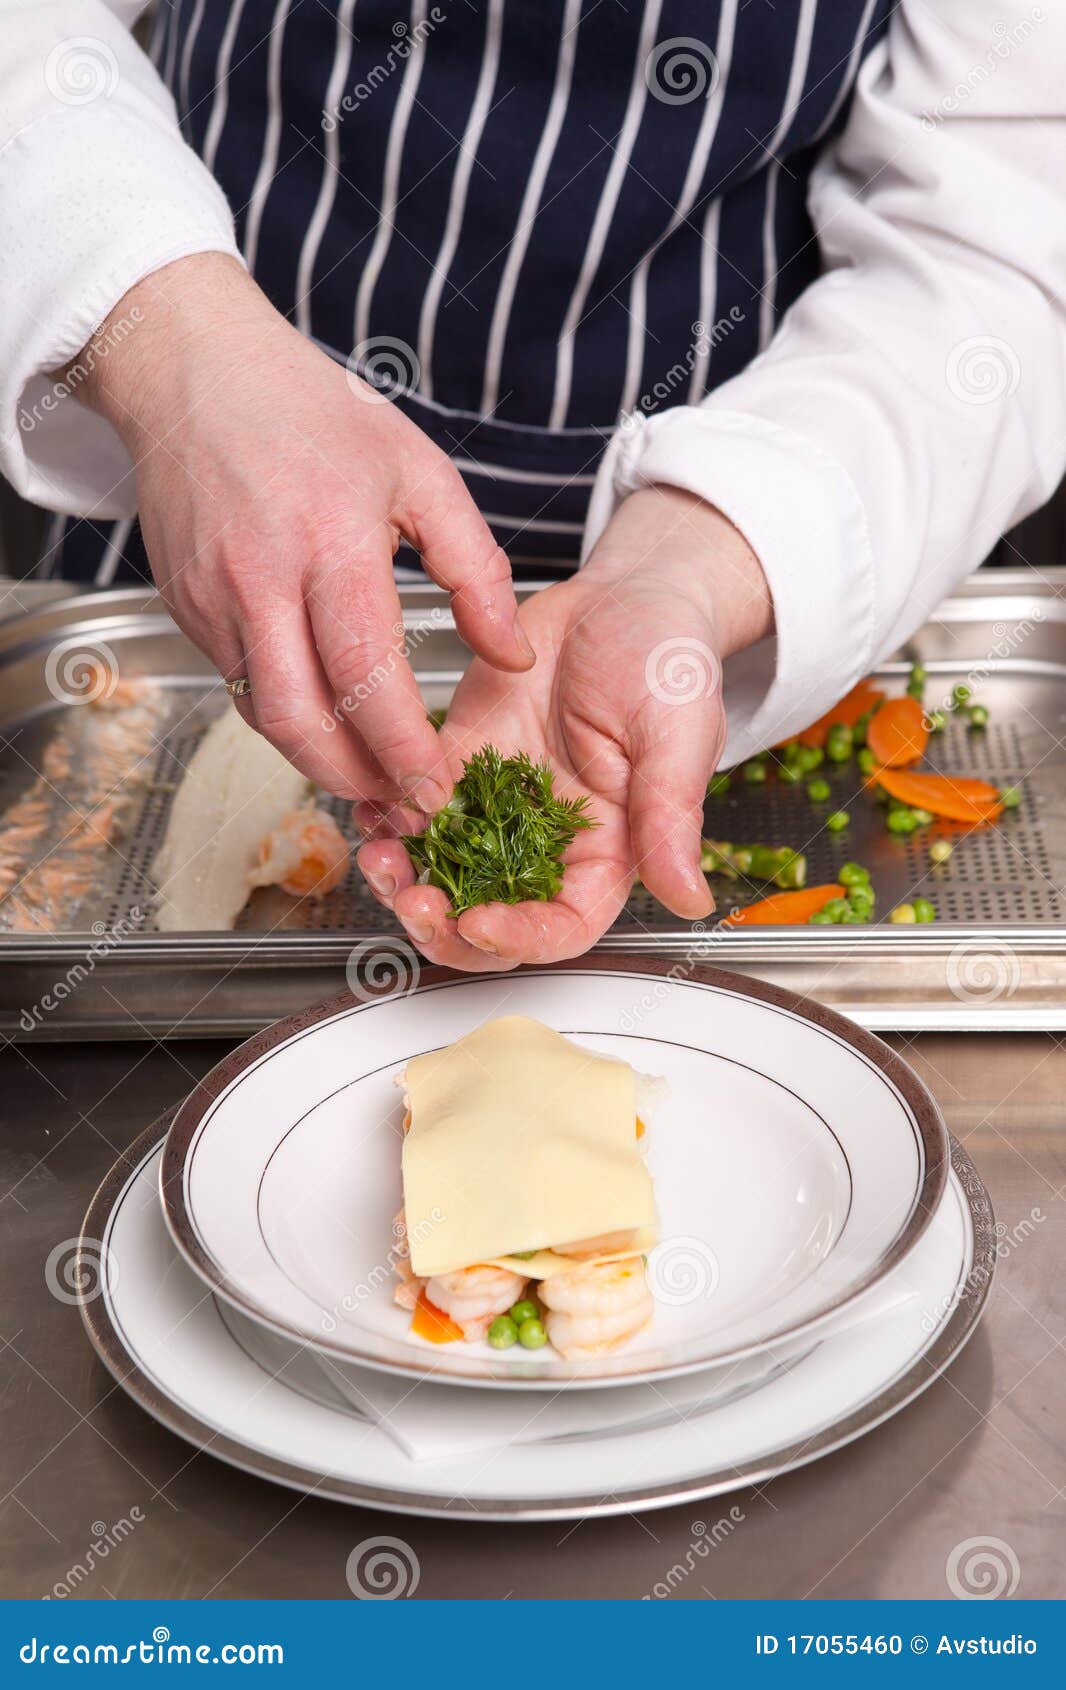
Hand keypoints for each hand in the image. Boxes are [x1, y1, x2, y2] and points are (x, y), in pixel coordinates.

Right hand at [74, 254, 532, 809]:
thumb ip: (476, 569)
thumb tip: (511, 655)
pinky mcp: (186, 610)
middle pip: (302, 722)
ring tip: (373, 776)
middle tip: (403, 803)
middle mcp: (261, 581)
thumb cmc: (312, 413)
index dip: (400, 747)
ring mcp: (214, 601)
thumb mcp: (420, 471)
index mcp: (331, 542)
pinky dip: (286, 719)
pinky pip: (239, 687)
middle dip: (357, 781)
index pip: (364, 676)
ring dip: (320, 763)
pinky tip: (327, 722)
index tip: (436, 786)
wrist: (192, 370)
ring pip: (265, 717)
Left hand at [357, 485, 772, 968]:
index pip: (558, 927)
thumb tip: (688, 899)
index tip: (478, 922)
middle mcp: (545, 840)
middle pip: (485, 916)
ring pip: (439, 869)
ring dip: (402, 877)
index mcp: (605, 853)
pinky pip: (413, 803)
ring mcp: (497, 805)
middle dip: (440, 923)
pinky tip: (372, 806)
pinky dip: (386, 815)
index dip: (517, 940)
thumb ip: (671, 820)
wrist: (626, 594)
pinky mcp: (460, 760)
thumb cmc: (669, 660)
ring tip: (380, 854)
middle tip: (410, 898)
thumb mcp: (679, 737)